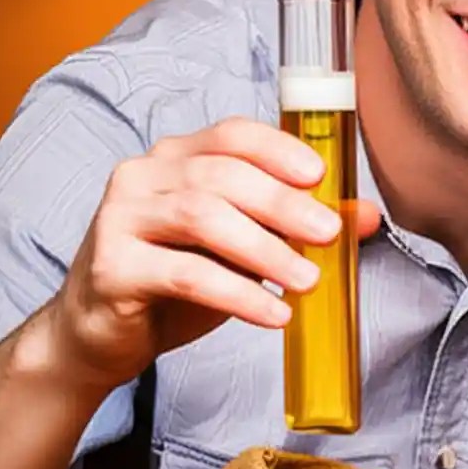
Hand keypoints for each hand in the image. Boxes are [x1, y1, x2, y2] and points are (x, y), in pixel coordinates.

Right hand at [47, 117, 381, 391]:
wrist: (101, 334)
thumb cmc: (178, 280)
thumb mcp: (243, 248)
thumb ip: (296, 226)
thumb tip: (367, 217)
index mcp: (176, 158)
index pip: (231, 135)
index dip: (278, 150)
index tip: (320, 176)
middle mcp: (143, 176)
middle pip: (221, 175)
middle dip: (284, 204)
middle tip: (329, 235)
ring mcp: (121, 219)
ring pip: (202, 217)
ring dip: (265, 250)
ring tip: (308, 280)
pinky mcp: (112, 269)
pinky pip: (184, 274)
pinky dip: (237, 293)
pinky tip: (273, 313)